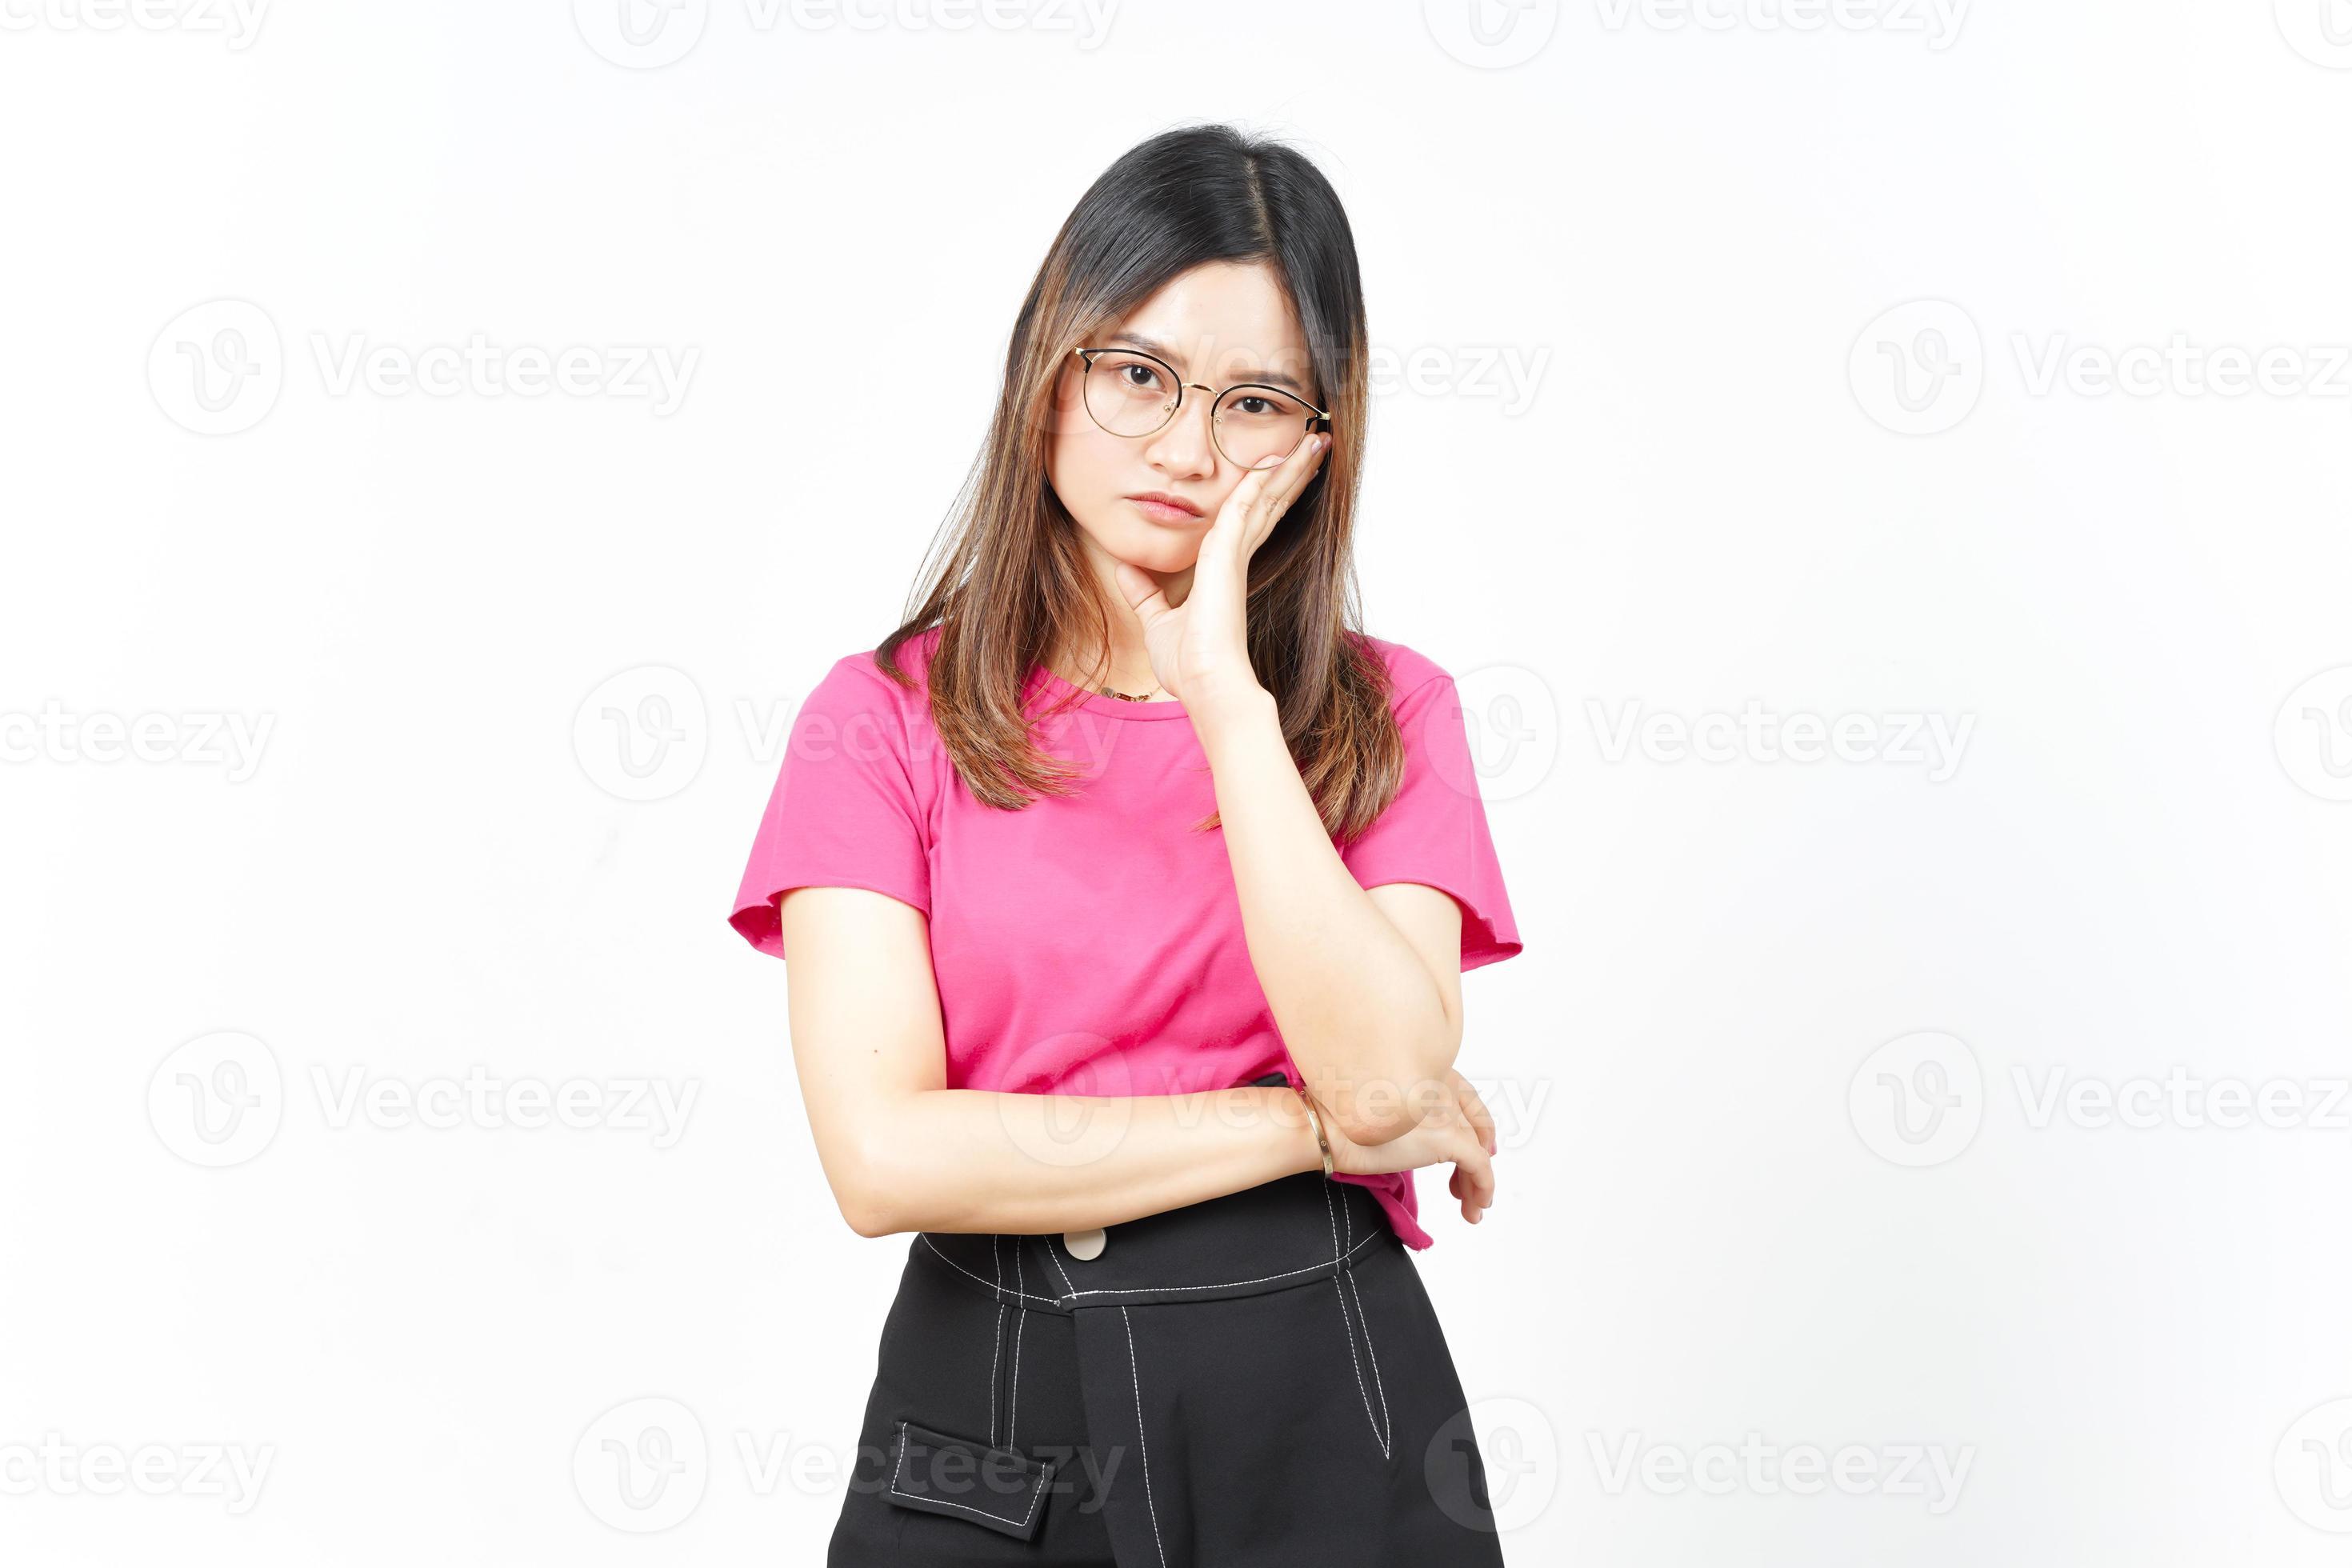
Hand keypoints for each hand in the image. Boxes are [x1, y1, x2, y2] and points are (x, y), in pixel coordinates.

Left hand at [1112, 430, 1332, 706]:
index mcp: (1225, 570)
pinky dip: (1255, 482)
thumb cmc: (1190, 665)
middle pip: (1269, 503)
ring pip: (1265, 499)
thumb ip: (1145, 593)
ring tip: (1313, 440)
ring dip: (1288, 467)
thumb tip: (1126, 571)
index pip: (1253, 519)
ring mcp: (1235, 557)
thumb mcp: (1157, 620)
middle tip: (1315, 442)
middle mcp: (1236, 559)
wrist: (1207, 688)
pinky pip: (1242, 507)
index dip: (1271, 492)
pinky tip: (1271, 459)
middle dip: (1292, 472)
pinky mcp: (1226, 557)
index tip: (1286, 467)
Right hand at [1312, 1069, 1497, 1225]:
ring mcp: (1446, 1110)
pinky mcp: (1448, 1137)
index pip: (1468, 1098)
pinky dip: (1482, 1189)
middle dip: (1477, 1159)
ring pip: (1478, 1150)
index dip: (1481, 1125)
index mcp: (1426, 1071)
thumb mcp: (1384, 1111)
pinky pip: (1479, 1167)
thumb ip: (1409, 1115)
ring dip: (1477, 1183)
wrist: (1327, 1127)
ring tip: (1470, 1207)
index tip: (1483, 1146)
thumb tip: (1421, 1140)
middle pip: (1475, 1127)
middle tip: (1469, 1185)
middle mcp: (1442, 1085)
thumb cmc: (1340, 1120)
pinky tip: (1475, 1207)